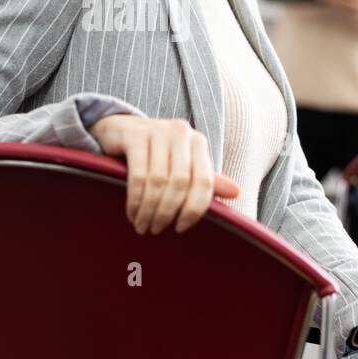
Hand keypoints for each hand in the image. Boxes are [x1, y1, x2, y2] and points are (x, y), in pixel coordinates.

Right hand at [89, 114, 240, 234]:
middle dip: (167, 212)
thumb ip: (207, 180)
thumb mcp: (182, 165)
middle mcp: (181, 133)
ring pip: (158, 181)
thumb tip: (236, 192)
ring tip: (142, 225)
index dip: (194, 209)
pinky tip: (132, 212)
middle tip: (156, 229)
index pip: (205, 182)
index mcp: (198, 142)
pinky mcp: (135, 134)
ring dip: (149, 209)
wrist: (120, 129)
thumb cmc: (156, 153)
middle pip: (181, 183)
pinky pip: (138, 174)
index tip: (181, 227)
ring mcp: (157, 130)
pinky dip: (135, 199)